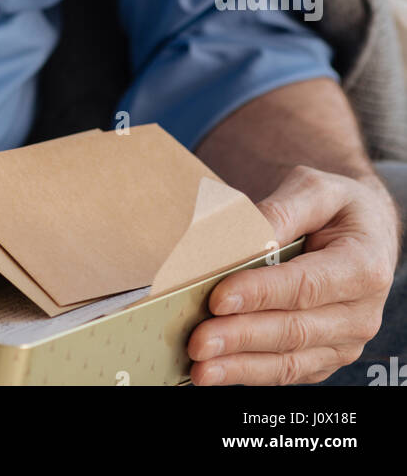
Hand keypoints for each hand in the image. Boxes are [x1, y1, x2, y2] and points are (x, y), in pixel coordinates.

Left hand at [187, 164, 400, 384]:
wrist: (365, 234)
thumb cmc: (336, 208)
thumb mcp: (315, 189)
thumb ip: (281, 211)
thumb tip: (244, 239)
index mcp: (364, 266)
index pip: (305, 285)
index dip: (261, 294)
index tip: (219, 298)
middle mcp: (360, 313)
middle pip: (294, 330)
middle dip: (242, 336)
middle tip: (198, 340)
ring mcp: (344, 342)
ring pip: (289, 360)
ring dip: (240, 366)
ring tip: (200, 367)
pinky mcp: (325, 358)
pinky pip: (286, 372)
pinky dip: (248, 373)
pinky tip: (216, 371)